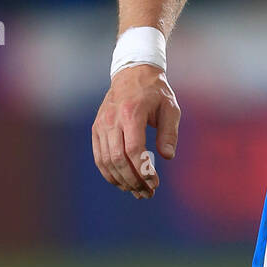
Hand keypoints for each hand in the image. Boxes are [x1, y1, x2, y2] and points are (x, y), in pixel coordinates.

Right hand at [92, 64, 180, 200]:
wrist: (133, 73)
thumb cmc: (156, 92)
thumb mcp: (170, 108)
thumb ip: (169, 132)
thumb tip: (168, 156)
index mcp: (131, 113)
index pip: (133, 149)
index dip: (143, 170)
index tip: (155, 183)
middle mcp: (112, 120)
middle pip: (118, 159)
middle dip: (133, 180)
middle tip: (147, 193)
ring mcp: (101, 125)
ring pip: (106, 161)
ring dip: (121, 180)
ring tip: (137, 191)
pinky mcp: (96, 129)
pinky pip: (99, 156)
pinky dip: (108, 173)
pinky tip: (122, 182)